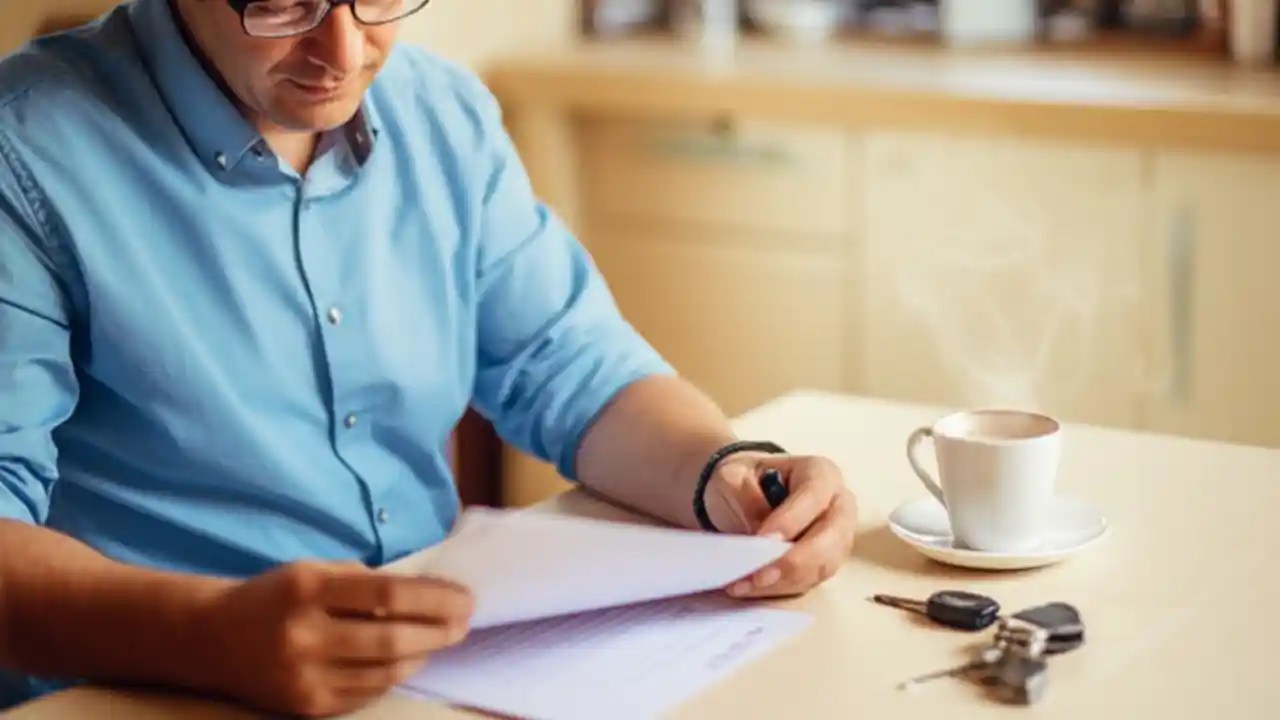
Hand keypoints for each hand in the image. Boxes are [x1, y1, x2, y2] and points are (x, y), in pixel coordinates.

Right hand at [190, 560, 473, 717]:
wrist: (211, 639)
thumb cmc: (276, 596)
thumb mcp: (313, 570)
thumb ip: (363, 581)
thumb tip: (427, 594)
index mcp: (307, 588)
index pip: (387, 594)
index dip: (434, 598)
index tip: (465, 597)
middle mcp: (304, 634)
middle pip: (391, 639)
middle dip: (439, 631)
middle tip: (464, 622)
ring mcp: (304, 676)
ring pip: (384, 672)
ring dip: (421, 655)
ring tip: (440, 639)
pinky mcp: (306, 706)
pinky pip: (366, 693)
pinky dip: (393, 676)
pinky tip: (406, 660)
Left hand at [704, 453, 857, 598]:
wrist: (744, 496)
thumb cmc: (743, 481)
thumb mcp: (732, 477)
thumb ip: (746, 499)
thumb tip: (760, 536)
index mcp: (820, 473)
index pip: (814, 496)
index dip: (791, 520)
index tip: (762, 539)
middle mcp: (838, 506)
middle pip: (831, 539)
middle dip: (794, 562)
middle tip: (759, 576)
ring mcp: (836, 539)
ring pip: (822, 567)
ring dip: (784, 582)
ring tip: (745, 585)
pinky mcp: (824, 564)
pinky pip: (810, 582)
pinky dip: (780, 589)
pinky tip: (751, 589)